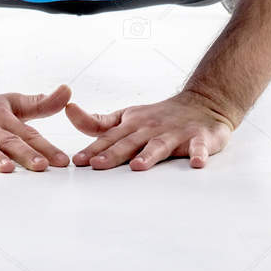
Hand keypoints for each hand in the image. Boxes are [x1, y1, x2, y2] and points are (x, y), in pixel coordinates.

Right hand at [0, 84, 71, 171]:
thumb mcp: (10, 104)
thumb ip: (39, 104)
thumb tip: (68, 92)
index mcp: (2, 119)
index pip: (28, 135)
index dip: (46, 147)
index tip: (62, 162)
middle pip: (7, 141)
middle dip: (25, 154)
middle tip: (41, 166)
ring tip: (6, 168)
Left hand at [66, 90, 234, 170]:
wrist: (202, 103)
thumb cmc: (158, 116)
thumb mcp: (126, 117)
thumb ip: (98, 122)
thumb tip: (68, 113)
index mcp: (132, 125)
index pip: (109, 138)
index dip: (93, 149)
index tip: (78, 161)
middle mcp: (151, 129)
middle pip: (130, 143)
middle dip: (113, 154)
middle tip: (97, 165)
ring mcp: (175, 133)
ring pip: (160, 146)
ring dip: (149, 155)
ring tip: (137, 167)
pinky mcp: (200, 138)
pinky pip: (199, 147)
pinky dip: (199, 154)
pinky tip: (197, 163)